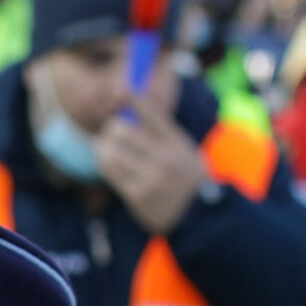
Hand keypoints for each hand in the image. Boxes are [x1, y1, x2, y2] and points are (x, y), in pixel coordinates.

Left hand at [95, 70, 210, 235]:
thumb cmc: (185, 175)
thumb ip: (160, 129)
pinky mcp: (138, 196)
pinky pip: (111, 173)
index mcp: (176, 142)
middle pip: (122, 131)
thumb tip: (130, 101)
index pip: (151, 113)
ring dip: (104, 147)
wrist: (201, 215)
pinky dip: (107, 165)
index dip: (133, 97)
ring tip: (106, 147)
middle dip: (112, 129)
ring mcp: (151, 179)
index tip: (120, 89)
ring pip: (111, 152)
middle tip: (111, 131)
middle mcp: (164, 159)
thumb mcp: (182, 147)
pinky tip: (110, 163)